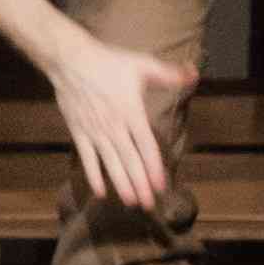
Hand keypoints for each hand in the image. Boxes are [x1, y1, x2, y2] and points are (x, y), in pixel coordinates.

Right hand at [45, 35, 198, 208]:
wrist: (70, 60)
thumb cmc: (109, 62)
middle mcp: (114, 126)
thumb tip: (192, 74)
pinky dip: (93, 175)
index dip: (153, 167)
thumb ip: (168, 74)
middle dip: (140, 184)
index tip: (161, 186)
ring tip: (130, 202)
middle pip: (129, 160)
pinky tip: (100, 192)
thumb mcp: (141, 65)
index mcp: (131, 113)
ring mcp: (95, 131)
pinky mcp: (79, 132)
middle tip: (150, 204)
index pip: (146, 146)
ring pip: (110, 163)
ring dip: (121, 184)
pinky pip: (87, 158)